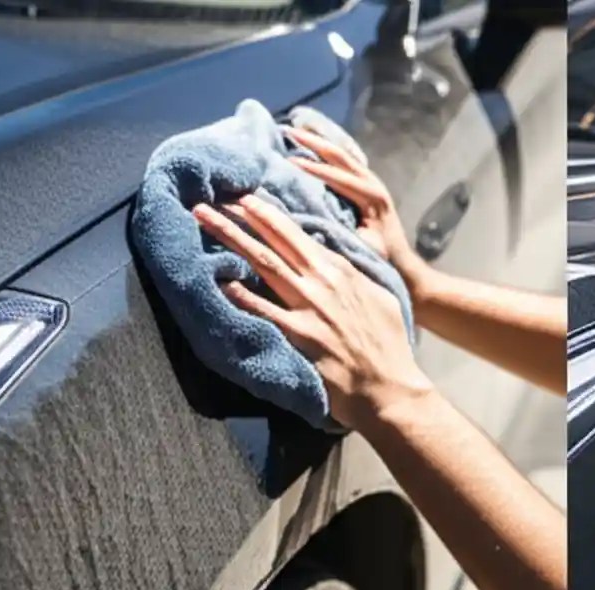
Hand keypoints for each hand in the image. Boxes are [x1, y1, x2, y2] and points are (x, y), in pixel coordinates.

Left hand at [192, 193, 432, 427]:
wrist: (388, 386)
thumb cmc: (389, 345)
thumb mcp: (379, 296)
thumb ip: (355, 276)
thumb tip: (336, 262)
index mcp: (342, 270)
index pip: (299, 234)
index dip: (271, 215)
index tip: (249, 200)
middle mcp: (323, 281)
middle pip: (276, 240)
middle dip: (244, 216)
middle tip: (215, 199)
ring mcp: (309, 306)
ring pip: (263, 263)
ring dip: (232, 237)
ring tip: (205, 219)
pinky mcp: (299, 334)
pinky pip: (262, 309)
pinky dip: (240, 293)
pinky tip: (219, 278)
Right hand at [283, 126, 428, 292]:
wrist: (402, 263)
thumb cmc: (379, 260)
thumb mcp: (360, 248)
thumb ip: (339, 231)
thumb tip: (307, 219)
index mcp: (372, 198)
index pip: (337, 176)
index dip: (312, 167)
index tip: (287, 160)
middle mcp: (374, 184)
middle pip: (340, 155)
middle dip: (313, 142)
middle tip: (288, 130)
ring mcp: (372, 181)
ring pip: (343, 153)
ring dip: (319, 141)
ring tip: (294, 128)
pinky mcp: (368, 184)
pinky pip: (345, 160)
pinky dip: (327, 149)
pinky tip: (311, 139)